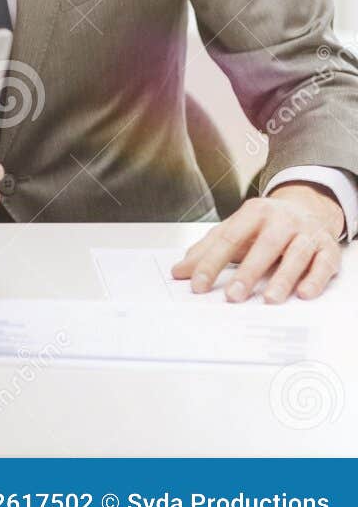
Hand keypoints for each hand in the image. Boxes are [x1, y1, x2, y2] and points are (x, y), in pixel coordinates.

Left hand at [170, 185, 343, 303]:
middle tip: (233, 296)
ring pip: (296, 255)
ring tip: (269, 300)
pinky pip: (323, 264)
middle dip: (248, 272)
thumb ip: (207, 250)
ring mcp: (307, 233)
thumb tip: (179, 272)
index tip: (198, 285)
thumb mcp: (235, 230)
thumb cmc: (265, 224)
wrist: (307, 207)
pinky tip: (303, 293)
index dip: (212, 262)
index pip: (229, 238)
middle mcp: (282, 220)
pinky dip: (315, 279)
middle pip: (265, 246)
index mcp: (254, 212)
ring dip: (283, 278)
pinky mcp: (328, 248)